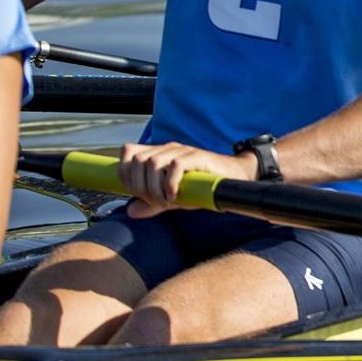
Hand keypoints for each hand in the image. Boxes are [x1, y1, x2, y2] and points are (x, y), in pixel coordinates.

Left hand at [119, 141, 254, 217]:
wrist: (235, 178)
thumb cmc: (204, 186)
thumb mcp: (173, 197)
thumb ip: (152, 203)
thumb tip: (131, 211)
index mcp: (159, 154)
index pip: (128, 153)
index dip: (126, 174)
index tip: (136, 193)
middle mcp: (169, 149)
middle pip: (138, 160)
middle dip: (140, 185)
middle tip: (153, 200)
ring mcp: (183, 151)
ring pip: (153, 163)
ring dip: (155, 187)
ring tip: (166, 200)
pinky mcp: (198, 156)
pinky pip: (175, 166)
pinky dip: (171, 184)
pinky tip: (175, 196)